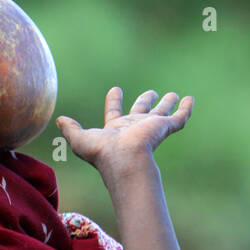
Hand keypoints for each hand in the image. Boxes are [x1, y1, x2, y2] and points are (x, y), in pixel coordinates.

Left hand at [56, 88, 192, 175]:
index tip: (115, 89)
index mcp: (115, 129)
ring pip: (162, 113)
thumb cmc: (102, 153)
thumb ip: (70, 129)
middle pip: (141, 111)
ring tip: (174, 95)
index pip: (115, 112)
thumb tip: (58, 120)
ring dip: (167, 104)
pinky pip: (179, 117)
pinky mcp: (164, 128)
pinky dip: (186, 109)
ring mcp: (150, 128)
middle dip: (145, 101)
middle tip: (151, 93)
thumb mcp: (79, 139)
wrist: (124, 160)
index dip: (114, 101)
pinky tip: (191, 99)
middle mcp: (134, 127)